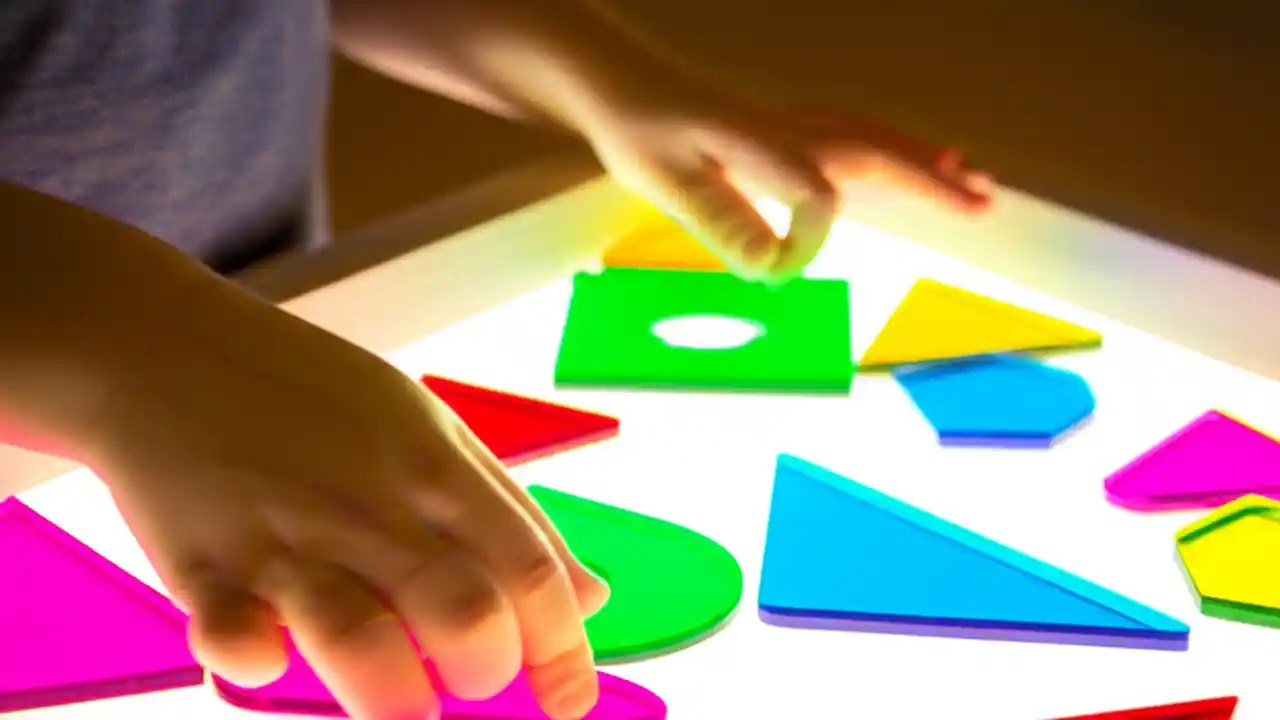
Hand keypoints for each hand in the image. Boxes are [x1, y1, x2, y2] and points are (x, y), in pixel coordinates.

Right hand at [80, 283, 607, 719]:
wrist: (171, 347)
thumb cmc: (315, 396)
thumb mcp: (431, 428)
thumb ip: (510, 514)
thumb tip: (591, 595)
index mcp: (435, 469)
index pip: (529, 570)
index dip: (562, 649)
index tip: (570, 700)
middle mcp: (371, 507)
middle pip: (463, 614)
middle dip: (486, 673)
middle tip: (470, 678)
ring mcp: (286, 537)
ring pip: (359, 639)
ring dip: (394, 697)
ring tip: (404, 704)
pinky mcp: (201, 564)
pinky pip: (231, 632)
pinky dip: (253, 658)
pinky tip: (268, 656)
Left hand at [578, 74, 992, 283]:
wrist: (620, 83)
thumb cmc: (639, 129)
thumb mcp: (666, 181)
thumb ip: (721, 220)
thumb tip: (770, 269)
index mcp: (763, 142)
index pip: (816, 198)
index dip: (803, 244)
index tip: (770, 274)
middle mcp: (788, 130)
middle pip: (873, 151)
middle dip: (928, 181)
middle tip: (982, 203)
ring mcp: (790, 126)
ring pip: (870, 139)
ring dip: (920, 162)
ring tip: (970, 177)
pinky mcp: (783, 130)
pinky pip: (852, 137)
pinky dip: (890, 151)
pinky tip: (910, 161)